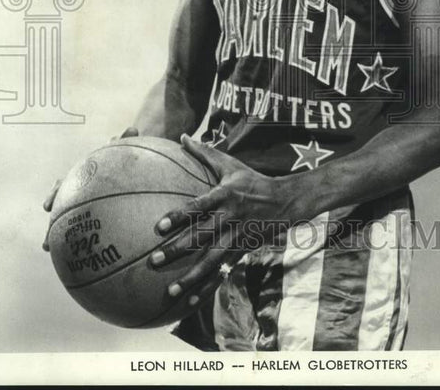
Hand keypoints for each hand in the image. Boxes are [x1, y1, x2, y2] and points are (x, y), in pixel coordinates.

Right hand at [42, 127, 139, 251]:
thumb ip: (126, 143)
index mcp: (82, 177)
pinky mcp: (95, 217)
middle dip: (52, 222)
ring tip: (48, 248)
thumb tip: (132, 128)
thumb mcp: (126, 152)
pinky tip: (79, 258)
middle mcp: (78, 191)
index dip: (55, 193)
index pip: (64, 184)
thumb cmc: (126, 160)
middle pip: (60, 206)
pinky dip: (80, 244)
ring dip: (56, 235)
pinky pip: (85, 231)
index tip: (46, 206)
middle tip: (46, 241)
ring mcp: (85, 205)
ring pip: (67, 221)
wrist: (130, 169)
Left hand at [149, 134, 304, 306]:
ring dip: (191, 277)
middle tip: (154, 260)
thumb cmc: (252, 180)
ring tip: (170, 291)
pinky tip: (190, 303)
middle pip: (202, 237)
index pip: (198, 207)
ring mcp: (237, 238)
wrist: (286, 202)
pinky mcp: (242, 252)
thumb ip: (204, 152)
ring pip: (212, 261)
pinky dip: (207, 288)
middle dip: (177, 250)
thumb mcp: (231, 164)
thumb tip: (182, 135)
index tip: (158, 226)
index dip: (179, 216)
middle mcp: (230, 219)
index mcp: (225, 196)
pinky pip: (222, 273)